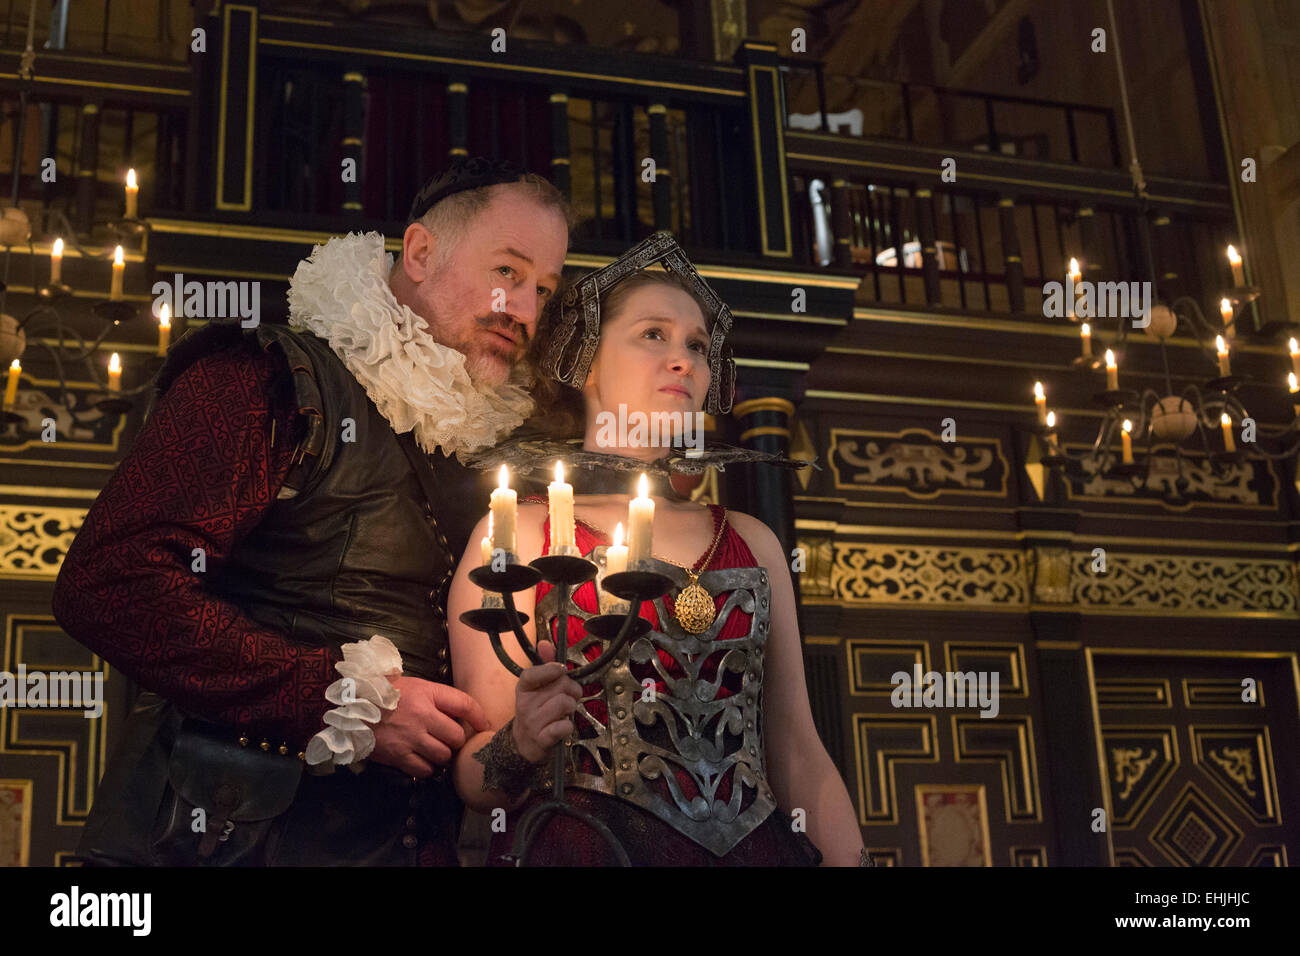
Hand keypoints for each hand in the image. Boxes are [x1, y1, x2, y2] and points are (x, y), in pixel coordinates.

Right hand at [370, 675, 489, 777]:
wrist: (348, 707)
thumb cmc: (381, 693)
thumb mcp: (411, 685)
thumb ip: (435, 697)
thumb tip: (459, 711)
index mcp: (427, 693)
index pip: (465, 705)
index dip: (479, 717)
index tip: (483, 726)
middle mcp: (422, 716)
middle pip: (457, 736)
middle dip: (456, 740)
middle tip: (449, 739)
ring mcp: (410, 738)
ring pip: (444, 756)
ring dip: (442, 756)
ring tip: (434, 750)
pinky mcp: (398, 756)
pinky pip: (425, 770)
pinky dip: (427, 768)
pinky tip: (421, 760)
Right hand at [512, 640, 581, 763]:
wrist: (525, 743)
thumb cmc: (536, 711)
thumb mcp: (536, 688)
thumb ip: (544, 665)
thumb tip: (545, 644)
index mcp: (523, 689)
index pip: (532, 674)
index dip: (550, 669)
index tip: (561, 669)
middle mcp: (525, 704)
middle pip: (560, 686)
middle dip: (572, 690)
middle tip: (569, 696)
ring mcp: (532, 722)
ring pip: (565, 703)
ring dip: (572, 707)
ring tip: (565, 712)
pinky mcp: (542, 739)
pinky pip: (564, 726)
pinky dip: (568, 726)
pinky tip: (563, 726)